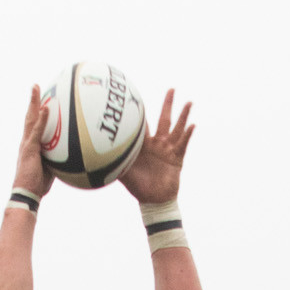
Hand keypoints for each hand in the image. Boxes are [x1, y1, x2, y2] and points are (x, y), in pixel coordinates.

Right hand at [13, 85, 53, 201]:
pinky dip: (41, 119)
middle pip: (29, 117)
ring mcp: (27, 144)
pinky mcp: (29, 149)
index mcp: (30, 145)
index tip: (42, 100)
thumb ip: (57, 158)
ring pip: (30, 119)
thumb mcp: (51, 168)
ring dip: (33, 102)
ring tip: (36, 88)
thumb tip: (72, 155)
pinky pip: (37, 131)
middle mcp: (26, 141)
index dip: (37, 112)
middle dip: (32, 101)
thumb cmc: (39, 184)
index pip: (33, 125)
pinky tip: (45, 108)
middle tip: (35, 87)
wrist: (27, 193)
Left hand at [120, 89, 193, 204]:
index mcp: (146, 146)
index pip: (144, 125)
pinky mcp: (178, 159)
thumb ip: (114, 164)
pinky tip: (192, 125)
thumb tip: (97, 159)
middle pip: (165, 119)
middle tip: (171, 88)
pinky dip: (187, 135)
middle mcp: (159, 144)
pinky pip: (184, 145)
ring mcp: (169, 150)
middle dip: (168, 104)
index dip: (143, 113)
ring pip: (177, 129)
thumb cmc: (139, 188)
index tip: (141, 97)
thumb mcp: (125, 175)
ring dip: (183, 116)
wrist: (154, 201)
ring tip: (189, 102)